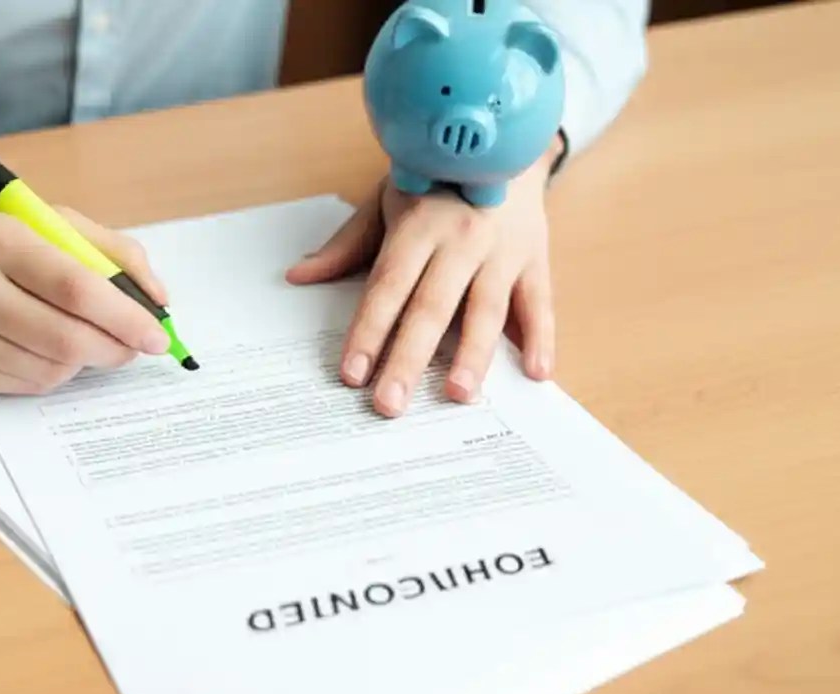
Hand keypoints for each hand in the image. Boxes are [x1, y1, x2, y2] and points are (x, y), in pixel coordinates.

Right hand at [0, 207, 170, 392]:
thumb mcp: (36, 219)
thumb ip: (106, 249)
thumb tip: (157, 298)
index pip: (76, 289)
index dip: (125, 317)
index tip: (157, 333)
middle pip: (67, 338)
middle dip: (115, 348)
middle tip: (135, 346)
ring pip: (50, 370)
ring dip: (85, 362)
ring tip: (89, 341)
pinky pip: (22, 385)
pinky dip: (52, 373)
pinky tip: (50, 351)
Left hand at [286, 158, 556, 416]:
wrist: (503, 142)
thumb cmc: (435, 181)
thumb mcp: (385, 202)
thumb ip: (346, 245)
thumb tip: (298, 276)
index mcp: (417, 226)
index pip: (387, 287)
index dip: (368, 331)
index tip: (352, 373)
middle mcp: (460, 239)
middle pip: (431, 308)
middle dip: (408, 359)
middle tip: (390, 404)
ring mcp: (501, 251)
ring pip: (485, 310)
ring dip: (473, 356)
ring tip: (456, 394)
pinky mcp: (535, 259)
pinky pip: (539, 304)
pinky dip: (541, 338)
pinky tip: (536, 372)